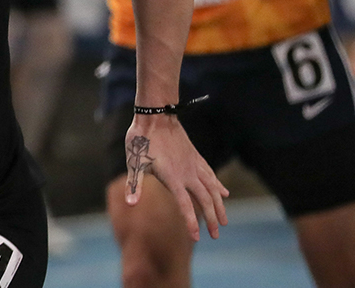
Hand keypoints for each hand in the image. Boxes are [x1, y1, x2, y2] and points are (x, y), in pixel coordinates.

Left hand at [124, 114, 228, 240]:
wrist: (156, 116)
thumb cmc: (142, 140)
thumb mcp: (134, 163)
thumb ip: (134, 185)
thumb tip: (130, 204)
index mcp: (173, 178)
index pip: (185, 205)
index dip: (191, 222)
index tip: (197, 238)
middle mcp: (188, 173)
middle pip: (205, 200)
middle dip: (211, 219)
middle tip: (216, 235)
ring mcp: (194, 164)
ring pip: (213, 189)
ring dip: (219, 205)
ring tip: (224, 220)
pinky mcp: (196, 157)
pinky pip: (211, 175)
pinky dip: (218, 186)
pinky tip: (224, 192)